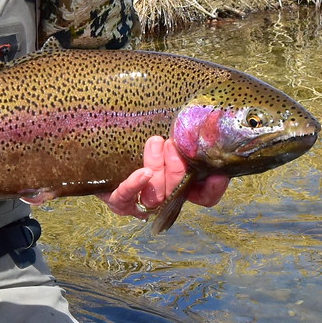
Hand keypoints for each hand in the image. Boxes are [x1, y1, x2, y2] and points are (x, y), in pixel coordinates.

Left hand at [102, 135, 229, 219]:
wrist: (103, 152)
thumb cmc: (140, 141)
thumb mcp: (166, 139)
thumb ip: (183, 137)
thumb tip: (201, 120)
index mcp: (180, 186)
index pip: (203, 197)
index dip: (213, 189)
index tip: (218, 174)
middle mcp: (163, 198)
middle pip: (178, 191)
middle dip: (178, 167)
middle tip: (172, 143)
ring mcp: (141, 202)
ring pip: (156, 192)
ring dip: (158, 166)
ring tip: (155, 142)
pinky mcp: (120, 201)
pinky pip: (127, 197)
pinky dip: (135, 185)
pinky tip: (143, 173)